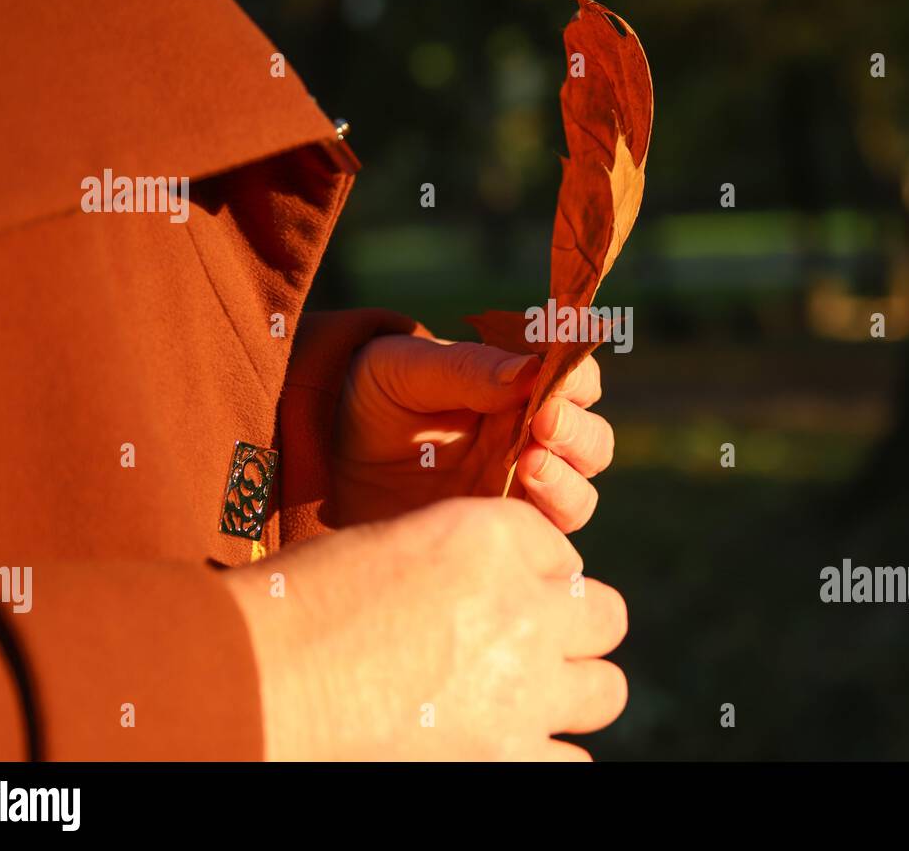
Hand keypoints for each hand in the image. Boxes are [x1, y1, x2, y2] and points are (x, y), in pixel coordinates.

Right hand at [224, 497, 628, 759]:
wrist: (253, 684)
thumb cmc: (295, 608)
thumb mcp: (389, 546)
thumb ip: (463, 561)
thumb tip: (495, 590)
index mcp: (489, 535)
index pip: (558, 550)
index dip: (533, 576)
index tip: (501, 596)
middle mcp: (523, 605)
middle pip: (605, 615)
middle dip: (574, 628)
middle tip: (528, 646)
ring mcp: (524, 688)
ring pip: (605, 690)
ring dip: (571, 692)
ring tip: (522, 699)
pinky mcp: (507, 758)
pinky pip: (573, 764)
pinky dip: (546, 756)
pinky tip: (507, 744)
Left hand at [333, 333, 613, 530]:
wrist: (318, 468)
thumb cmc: (366, 401)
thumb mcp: (404, 369)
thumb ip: (466, 368)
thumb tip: (530, 370)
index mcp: (517, 390)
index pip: (575, 379)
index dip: (578, 374)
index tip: (559, 373)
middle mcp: (530, 441)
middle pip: (590, 441)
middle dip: (578, 429)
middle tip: (544, 420)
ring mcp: (518, 493)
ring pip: (580, 492)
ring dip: (568, 478)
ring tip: (528, 463)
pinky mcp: (501, 537)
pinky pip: (548, 540)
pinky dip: (546, 524)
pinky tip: (514, 512)